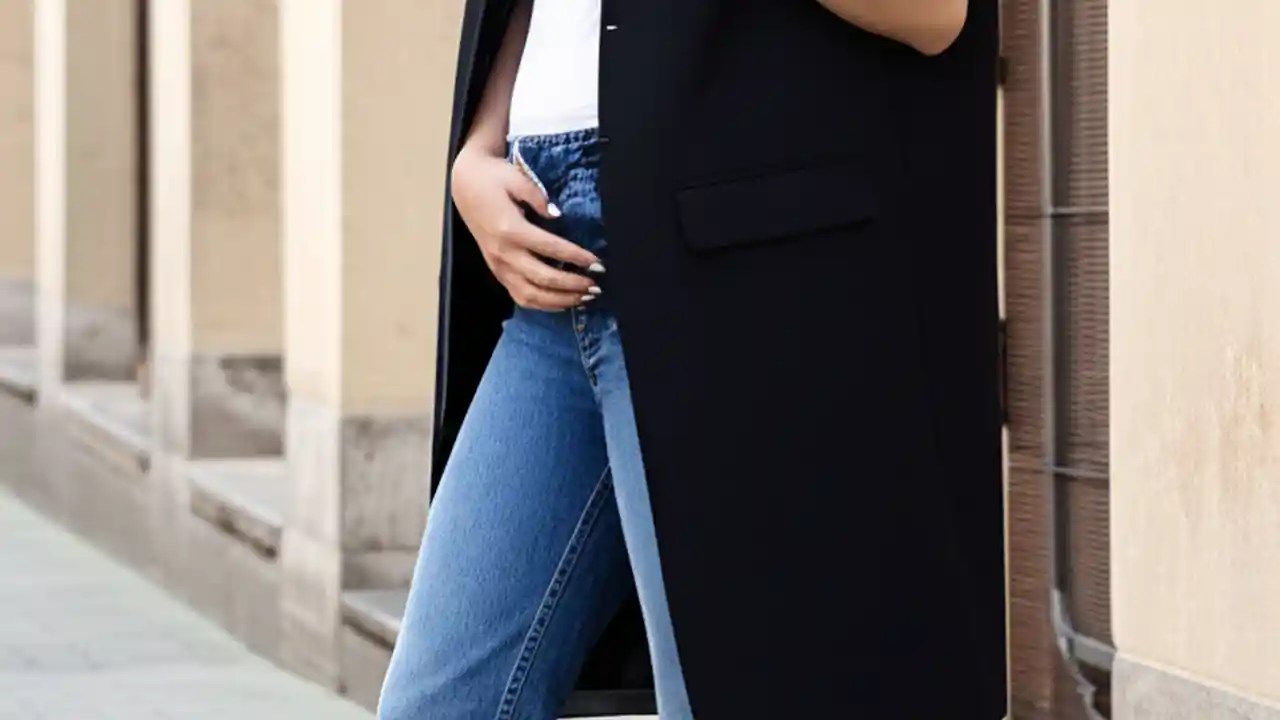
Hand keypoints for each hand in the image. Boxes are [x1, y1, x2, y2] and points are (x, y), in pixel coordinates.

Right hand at [450, 143, 602, 310]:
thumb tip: (557, 215)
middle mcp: (503, 253)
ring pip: (531, 295)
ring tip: (585, 297)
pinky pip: (520, 297)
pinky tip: (563, 302)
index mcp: (510, 229)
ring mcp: (498, 266)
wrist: (464, 185)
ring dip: (561, 300)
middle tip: (597, 285)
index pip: (550, 248)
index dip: (576, 257)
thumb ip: (538, 197)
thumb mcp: (516, 178)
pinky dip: (544, 304)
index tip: (597, 263)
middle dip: (573, 284)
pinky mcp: (497, 272)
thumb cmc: (493, 179)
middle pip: (543, 278)